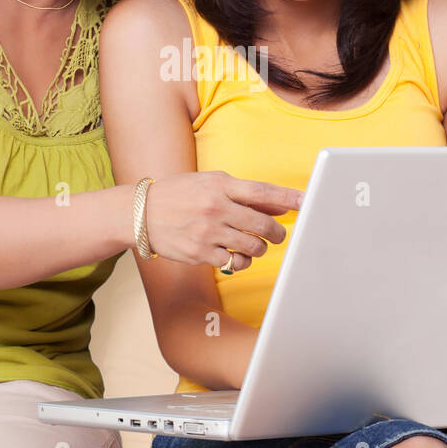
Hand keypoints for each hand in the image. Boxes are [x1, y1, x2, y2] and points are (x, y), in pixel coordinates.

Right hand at [140, 171, 303, 271]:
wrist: (140, 213)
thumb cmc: (180, 195)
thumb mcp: (210, 183)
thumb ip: (244, 193)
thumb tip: (280, 206)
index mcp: (220, 185)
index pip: (262, 191)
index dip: (288, 198)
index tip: (306, 202)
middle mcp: (216, 207)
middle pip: (263, 224)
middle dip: (277, 233)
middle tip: (277, 236)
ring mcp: (208, 231)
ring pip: (253, 247)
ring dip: (259, 249)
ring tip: (252, 245)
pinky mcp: (200, 253)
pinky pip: (234, 263)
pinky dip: (240, 262)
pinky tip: (234, 256)